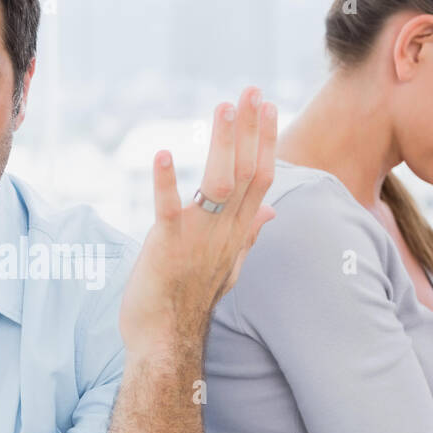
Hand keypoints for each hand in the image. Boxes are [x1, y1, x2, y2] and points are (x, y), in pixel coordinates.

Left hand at [118, 86, 277, 359]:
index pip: (261, 178)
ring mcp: (198, 238)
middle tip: (251, 90)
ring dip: (222, 144)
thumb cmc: (191, 301)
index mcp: (238, 233)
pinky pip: (169, 209)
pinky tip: (162, 153)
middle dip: (251, 130)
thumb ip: (249, 233)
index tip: (267, 106)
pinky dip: (165, 182)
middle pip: (247, 173)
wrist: (165, 341)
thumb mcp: (228, 264)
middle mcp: (225, 232)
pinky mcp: (168, 245)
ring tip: (224, 107)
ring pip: (219, 183)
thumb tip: (270, 211)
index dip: (265, 140)